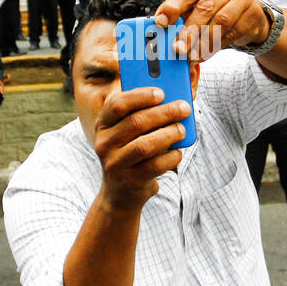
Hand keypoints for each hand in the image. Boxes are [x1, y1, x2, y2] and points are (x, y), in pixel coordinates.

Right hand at [94, 86, 188, 209]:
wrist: (120, 193)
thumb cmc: (131, 153)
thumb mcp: (128, 133)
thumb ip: (144, 114)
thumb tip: (173, 99)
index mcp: (103, 125)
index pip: (117, 104)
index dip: (140, 96)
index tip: (161, 92)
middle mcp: (104, 143)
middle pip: (136, 122)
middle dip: (164, 112)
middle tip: (183, 108)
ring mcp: (115, 163)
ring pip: (145, 145)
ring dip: (169, 134)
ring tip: (181, 130)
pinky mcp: (130, 180)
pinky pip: (155, 165)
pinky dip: (170, 157)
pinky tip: (177, 153)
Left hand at [154, 0, 270, 58]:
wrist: (250, 13)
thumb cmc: (219, 6)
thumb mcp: (200, 1)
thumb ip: (181, 10)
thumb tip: (160, 22)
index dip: (174, 7)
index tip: (161, 23)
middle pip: (206, 7)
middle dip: (189, 31)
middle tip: (178, 48)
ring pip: (221, 22)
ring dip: (203, 42)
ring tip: (191, 55)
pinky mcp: (254, 13)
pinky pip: (232, 33)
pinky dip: (216, 46)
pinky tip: (205, 54)